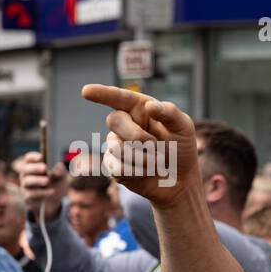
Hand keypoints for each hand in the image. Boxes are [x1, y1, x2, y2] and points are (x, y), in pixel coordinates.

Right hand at [17, 151, 65, 221]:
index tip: (41, 157)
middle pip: (25, 168)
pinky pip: (31, 194)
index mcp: (34, 166)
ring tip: (47, 181)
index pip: (29, 158)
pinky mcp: (27, 197)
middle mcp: (27, 174)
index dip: (33, 156)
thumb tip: (56, 169)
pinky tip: (51, 192)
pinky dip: (42, 192)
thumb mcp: (62, 177)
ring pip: (27, 181)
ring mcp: (25, 186)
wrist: (55, 202)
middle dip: (35, 168)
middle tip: (44, 168)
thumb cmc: (56, 184)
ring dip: (38, 180)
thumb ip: (60, 171)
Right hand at [80, 85, 200, 208]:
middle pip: (113, 120)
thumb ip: (170, 113)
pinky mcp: (113, 165)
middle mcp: (124, 124)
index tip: (86, 91)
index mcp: (139, 109)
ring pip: (116, 147)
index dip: (102, 94)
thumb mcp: (184, 127)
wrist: (180, 180)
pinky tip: (147, 172)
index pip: (118, 98)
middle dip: (137, 135)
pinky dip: (138, 171)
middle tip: (156, 145)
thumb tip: (149, 106)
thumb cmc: (181, 149)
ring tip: (156, 160)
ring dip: (142, 157)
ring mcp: (116, 144)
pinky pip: (118, 167)